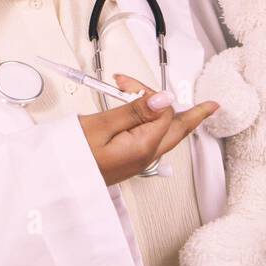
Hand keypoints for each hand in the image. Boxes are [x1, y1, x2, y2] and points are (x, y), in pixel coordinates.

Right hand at [78, 73, 219, 185]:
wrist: (55, 183)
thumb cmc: (71, 156)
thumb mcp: (100, 126)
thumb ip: (134, 112)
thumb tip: (164, 99)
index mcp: (143, 147)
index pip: (163, 111)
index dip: (148, 92)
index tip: (124, 82)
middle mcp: (145, 156)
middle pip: (177, 130)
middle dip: (191, 114)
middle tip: (210, 107)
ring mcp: (137, 161)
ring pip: (165, 135)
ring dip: (168, 116)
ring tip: (177, 106)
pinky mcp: (128, 161)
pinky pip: (152, 141)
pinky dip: (154, 126)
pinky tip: (153, 121)